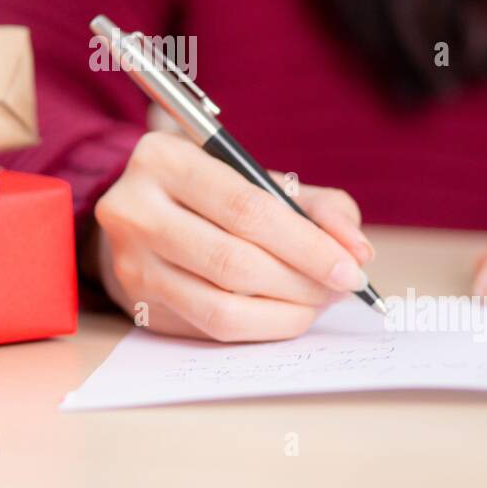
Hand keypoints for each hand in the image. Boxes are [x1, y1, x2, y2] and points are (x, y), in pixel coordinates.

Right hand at [92, 131, 372, 340]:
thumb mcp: (259, 178)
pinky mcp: (137, 303)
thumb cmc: (211, 193)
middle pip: (233, 262)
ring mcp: (130, 262)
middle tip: (340, 289)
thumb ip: (317, 205)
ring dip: (285, 313)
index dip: (307, 245)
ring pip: (221, 306)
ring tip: (317, 302)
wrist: (141, 213)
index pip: (246, 209)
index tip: (351, 268)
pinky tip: (285, 313)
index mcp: (165, 159)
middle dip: (302, 282)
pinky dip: (261, 327)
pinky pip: (211, 328)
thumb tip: (356, 250)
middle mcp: (134, 209)